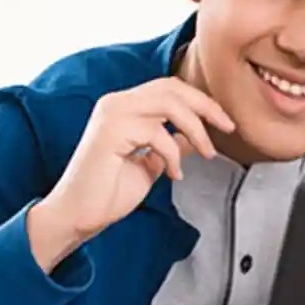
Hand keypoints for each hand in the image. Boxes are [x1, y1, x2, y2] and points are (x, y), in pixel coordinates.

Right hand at [27, 77, 234, 271]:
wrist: (76, 216)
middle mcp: (116, 102)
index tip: (224, 121)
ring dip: (196, 129)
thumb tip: (194, 137)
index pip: (170, 88)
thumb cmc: (107, 193)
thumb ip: (170, 145)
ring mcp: (112, 113)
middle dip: (207, 106)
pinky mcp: (111, 131)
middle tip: (228, 127)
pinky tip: (173, 174)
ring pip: (169, 103)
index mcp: (124, 106)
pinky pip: (157, 133)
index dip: (201, 101)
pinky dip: (173, 154)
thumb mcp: (150, 164)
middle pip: (173, 88)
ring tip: (207, 152)